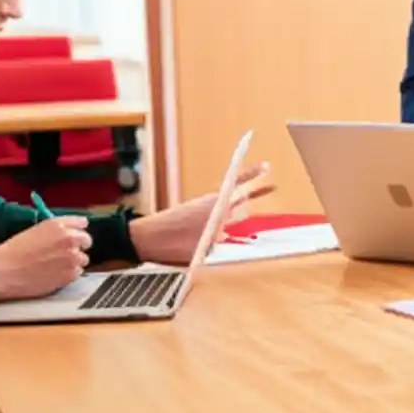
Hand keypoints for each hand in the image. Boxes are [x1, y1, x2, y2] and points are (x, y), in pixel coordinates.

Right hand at [0, 216, 91, 300]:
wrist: (2, 271)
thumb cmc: (12, 251)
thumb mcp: (35, 230)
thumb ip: (56, 229)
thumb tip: (69, 231)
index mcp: (59, 225)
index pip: (82, 223)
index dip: (76, 230)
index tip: (73, 235)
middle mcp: (70, 239)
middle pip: (86, 241)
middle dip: (77, 246)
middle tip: (63, 253)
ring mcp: (72, 257)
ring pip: (83, 258)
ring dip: (73, 262)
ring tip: (55, 266)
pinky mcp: (70, 275)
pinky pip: (78, 273)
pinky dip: (69, 274)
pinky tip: (54, 274)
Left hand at [130, 163, 274, 263]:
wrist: (143, 238)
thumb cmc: (170, 242)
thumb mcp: (200, 247)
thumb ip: (217, 242)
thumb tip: (225, 237)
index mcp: (214, 208)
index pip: (238, 186)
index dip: (252, 175)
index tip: (266, 165)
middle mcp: (210, 206)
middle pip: (238, 195)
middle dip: (254, 190)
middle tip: (270, 180)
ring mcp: (202, 211)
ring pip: (227, 206)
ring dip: (240, 206)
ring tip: (252, 204)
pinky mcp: (194, 218)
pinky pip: (216, 217)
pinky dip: (225, 220)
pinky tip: (227, 230)